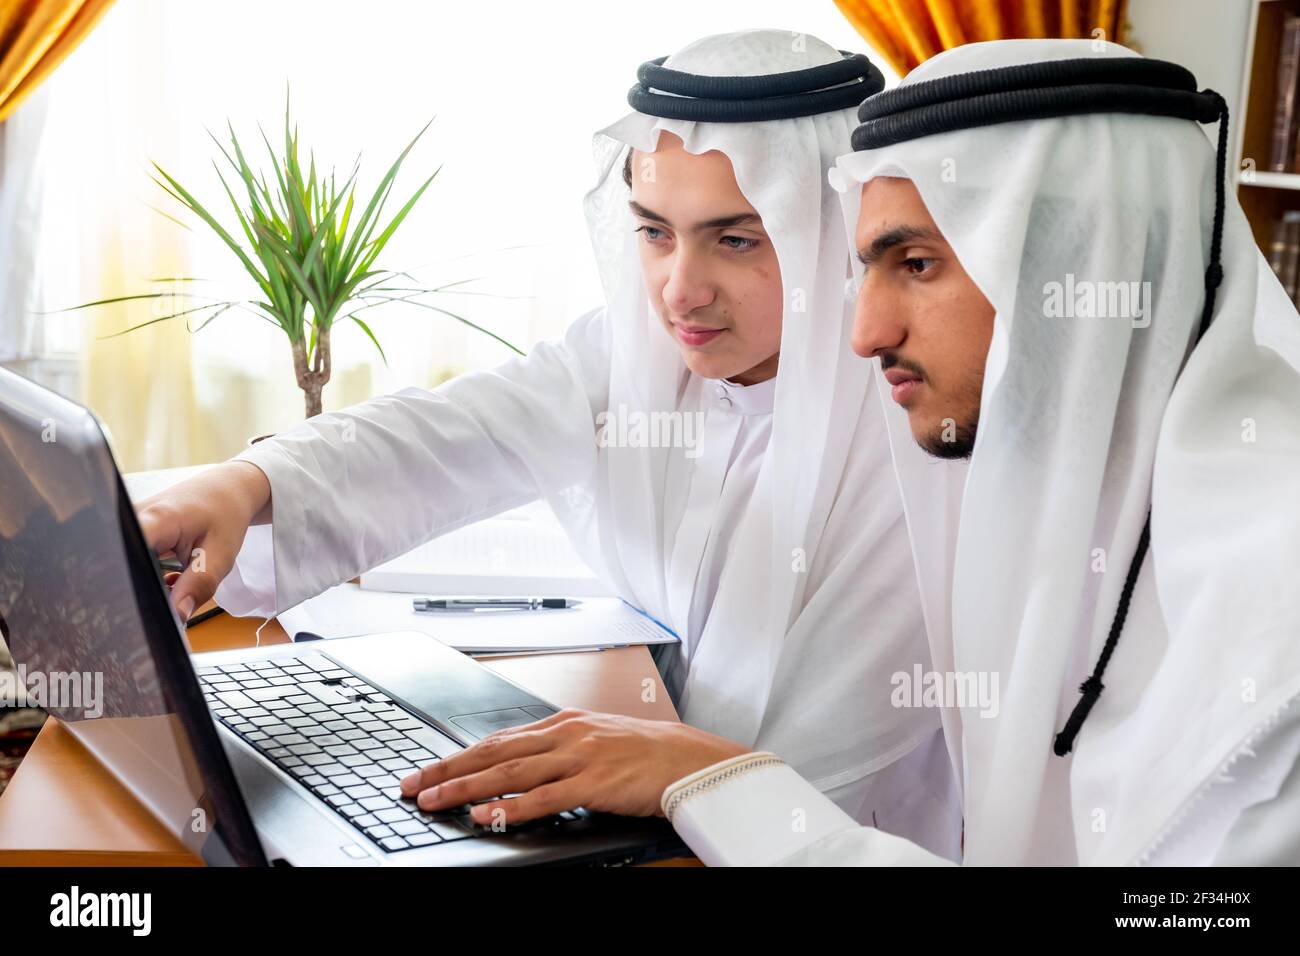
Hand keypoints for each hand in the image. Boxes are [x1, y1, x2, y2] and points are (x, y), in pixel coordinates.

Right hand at [135, 460, 271, 619]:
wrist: (225, 491)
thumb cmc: (225, 516)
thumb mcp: (221, 554)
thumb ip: (199, 585)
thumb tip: (177, 615)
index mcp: (155, 520)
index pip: (127, 558)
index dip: (133, 587)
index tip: (148, 607)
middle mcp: (131, 518)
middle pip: (121, 564)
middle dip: (139, 591)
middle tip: (169, 598)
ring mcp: (126, 523)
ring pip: (125, 565)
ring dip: (145, 583)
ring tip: (175, 582)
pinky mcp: (128, 531)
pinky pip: (130, 560)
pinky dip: (147, 575)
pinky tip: (170, 579)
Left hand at [398, 709, 749, 826]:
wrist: (686, 758)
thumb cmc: (641, 752)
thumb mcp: (592, 739)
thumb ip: (554, 749)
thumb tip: (514, 763)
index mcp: (561, 723)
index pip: (495, 740)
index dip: (455, 756)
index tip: (425, 771)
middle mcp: (564, 734)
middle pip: (492, 752)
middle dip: (447, 770)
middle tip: (413, 786)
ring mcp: (579, 757)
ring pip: (510, 772)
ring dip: (467, 788)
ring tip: (436, 801)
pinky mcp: (594, 783)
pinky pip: (545, 798)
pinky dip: (512, 807)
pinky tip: (489, 816)